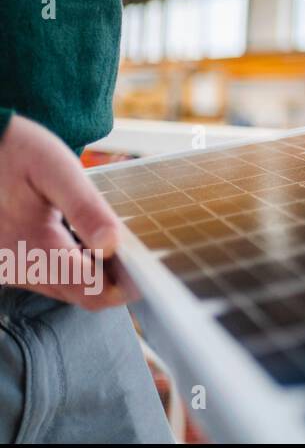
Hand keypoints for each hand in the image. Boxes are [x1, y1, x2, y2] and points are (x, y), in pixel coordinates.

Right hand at [0, 115, 127, 309]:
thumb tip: (112, 244)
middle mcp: (18, 267)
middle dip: (113, 275)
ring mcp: (11, 269)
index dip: (127, 283)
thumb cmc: (17, 153)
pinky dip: (72, 263)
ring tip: (99, 231)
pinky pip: (50, 277)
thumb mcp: (56, 169)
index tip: (147, 261)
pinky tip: (78, 235)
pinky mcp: (8, 264)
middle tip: (127, 241)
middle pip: (83, 294)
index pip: (93, 291)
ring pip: (67, 289)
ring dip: (93, 269)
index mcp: (33, 247)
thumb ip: (85, 208)